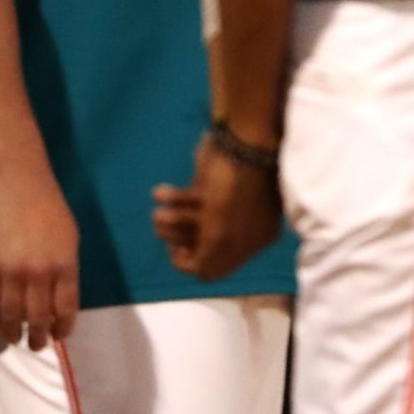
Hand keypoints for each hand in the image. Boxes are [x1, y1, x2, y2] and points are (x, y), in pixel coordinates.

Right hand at [0, 172, 78, 351]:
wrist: (15, 184)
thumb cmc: (48, 206)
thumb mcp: (69, 236)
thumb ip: (64, 267)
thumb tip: (59, 297)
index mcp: (65, 264)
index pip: (66, 306)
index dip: (63, 326)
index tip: (60, 335)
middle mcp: (39, 272)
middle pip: (38, 315)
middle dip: (38, 335)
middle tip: (37, 345)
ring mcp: (10, 271)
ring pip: (11, 313)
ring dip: (13, 331)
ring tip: (15, 340)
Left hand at [154, 135, 281, 281]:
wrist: (241, 140)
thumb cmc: (234, 190)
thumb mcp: (221, 233)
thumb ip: (208, 261)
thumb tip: (197, 274)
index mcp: (255, 240)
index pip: (220, 266)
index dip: (194, 262)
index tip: (177, 251)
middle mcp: (243, 225)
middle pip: (203, 243)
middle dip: (177, 236)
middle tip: (160, 224)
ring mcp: (229, 203)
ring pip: (193, 222)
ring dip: (171, 219)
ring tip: (158, 211)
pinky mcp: (215, 184)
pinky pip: (191, 200)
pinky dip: (174, 199)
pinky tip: (160, 192)